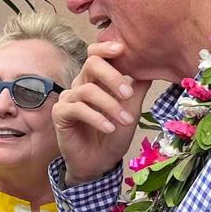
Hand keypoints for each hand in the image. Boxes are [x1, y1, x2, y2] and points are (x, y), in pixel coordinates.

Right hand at [51, 41, 151, 184]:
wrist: (99, 163)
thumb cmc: (113, 135)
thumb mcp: (131, 110)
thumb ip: (137, 88)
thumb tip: (150, 67)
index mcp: (96, 79)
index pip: (96, 54)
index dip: (106, 47)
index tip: (122, 48)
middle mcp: (80, 84)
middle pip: (91, 64)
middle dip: (112, 76)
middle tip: (128, 94)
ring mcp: (68, 98)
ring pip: (88, 90)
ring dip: (110, 106)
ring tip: (125, 121)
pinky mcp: (60, 114)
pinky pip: (78, 109)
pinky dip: (96, 118)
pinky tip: (109, 128)